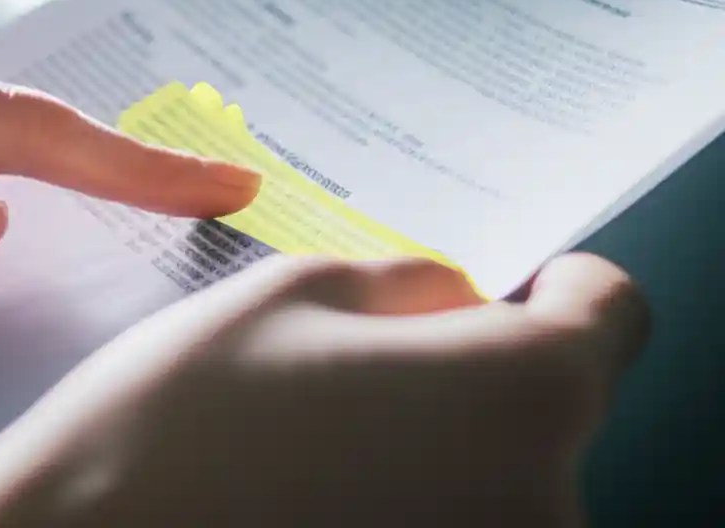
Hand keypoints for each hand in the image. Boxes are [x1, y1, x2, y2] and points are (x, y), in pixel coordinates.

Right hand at [0, 253, 648, 526]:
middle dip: (472, 373)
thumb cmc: (177, 420)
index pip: (610, 315)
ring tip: (315, 444)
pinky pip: (454, 527)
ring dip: (437, 447)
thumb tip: (459, 304)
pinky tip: (311, 499)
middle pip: (546, 406)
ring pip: (499, 477)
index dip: (563, 289)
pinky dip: (407, 506)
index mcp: (522, 396)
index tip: (524, 290)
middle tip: (358, 368)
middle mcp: (548, 506)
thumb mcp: (289, 295)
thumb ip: (408, 285)